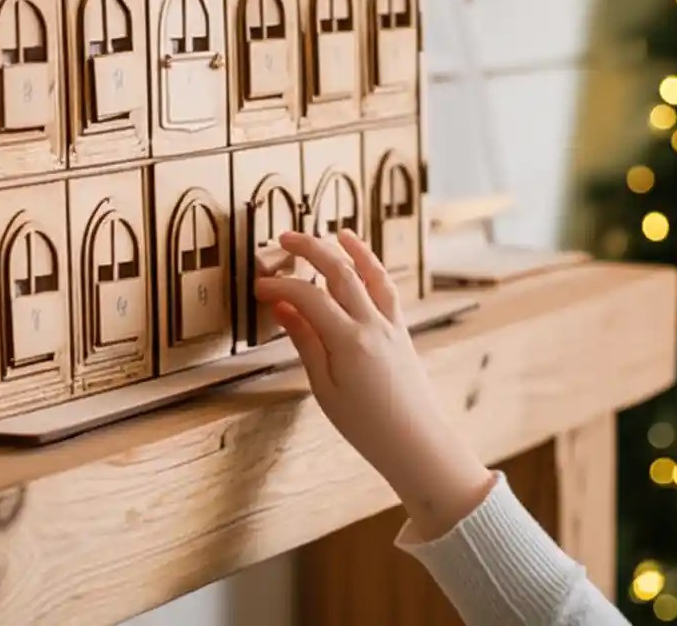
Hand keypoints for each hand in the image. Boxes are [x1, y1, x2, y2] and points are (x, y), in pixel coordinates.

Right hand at [255, 230, 493, 540]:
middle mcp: (373, 325)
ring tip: (337, 233)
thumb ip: (306, 343)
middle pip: (339, 272)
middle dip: (310, 249)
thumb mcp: (325, 389)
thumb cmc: (367, 426)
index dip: (280, 286)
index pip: (308, 297)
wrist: (417, 443)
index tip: (259, 286)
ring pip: (370, 274)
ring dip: (352, 250)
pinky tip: (365, 265)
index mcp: (349, 341)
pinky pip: (388, 290)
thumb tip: (283, 308)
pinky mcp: (402, 333)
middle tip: (285, 238)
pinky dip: (374, 270)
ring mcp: (391, 326)